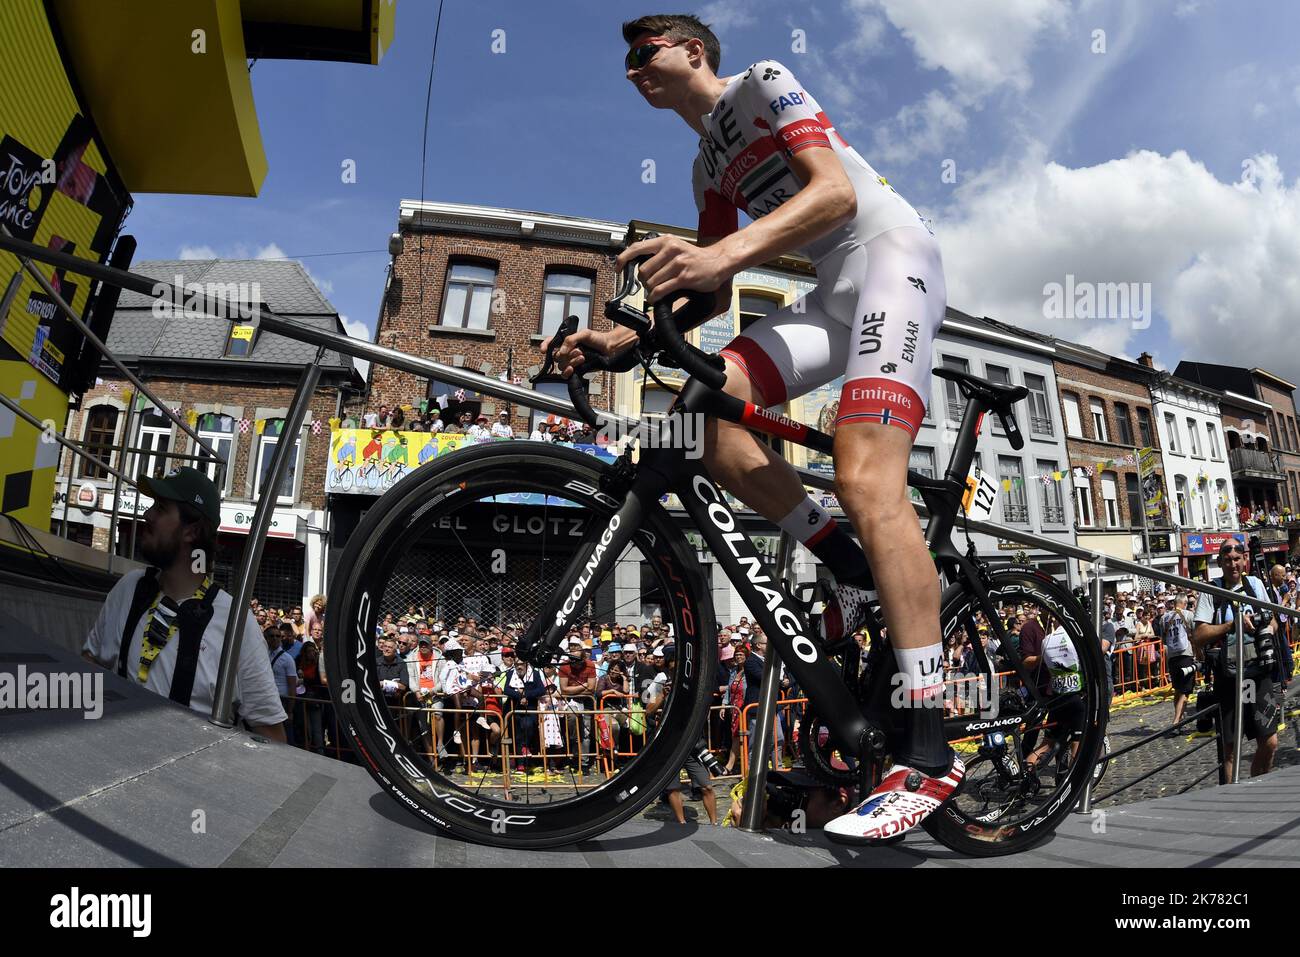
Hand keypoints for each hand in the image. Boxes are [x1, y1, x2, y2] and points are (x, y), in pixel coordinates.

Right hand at [539, 326, 630, 379]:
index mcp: (566, 341)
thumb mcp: (584, 334)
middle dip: (566, 354)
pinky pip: (565, 375)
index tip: (543, 350)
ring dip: (571, 361)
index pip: (551, 343)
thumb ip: (570, 340)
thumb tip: (561, 351)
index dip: (545, 346)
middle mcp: (567, 351)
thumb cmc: (598, 339)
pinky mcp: (576, 370)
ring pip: (561, 365)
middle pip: (556, 357)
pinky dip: (567, 372)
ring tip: (582, 356)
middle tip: (578, 350)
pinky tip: (573, 368)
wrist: (609, 348)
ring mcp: (571, 361)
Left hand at [615, 235, 731, 303]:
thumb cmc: (695, 257)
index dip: (623, 259)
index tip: (618, 268)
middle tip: (649, 285)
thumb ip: (658, 253)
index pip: (637, 248)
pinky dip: (655, 297)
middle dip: (643, 281)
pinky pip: (661, 290)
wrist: (718, 261)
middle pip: (643, 271)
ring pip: (651, 282)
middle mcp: (670, 250)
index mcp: (665, 241)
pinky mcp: (684, 277)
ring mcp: (678, 264)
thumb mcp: (675, 247)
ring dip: (650, 291)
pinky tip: (656, 298)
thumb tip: (638, 266)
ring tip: (655, 292)